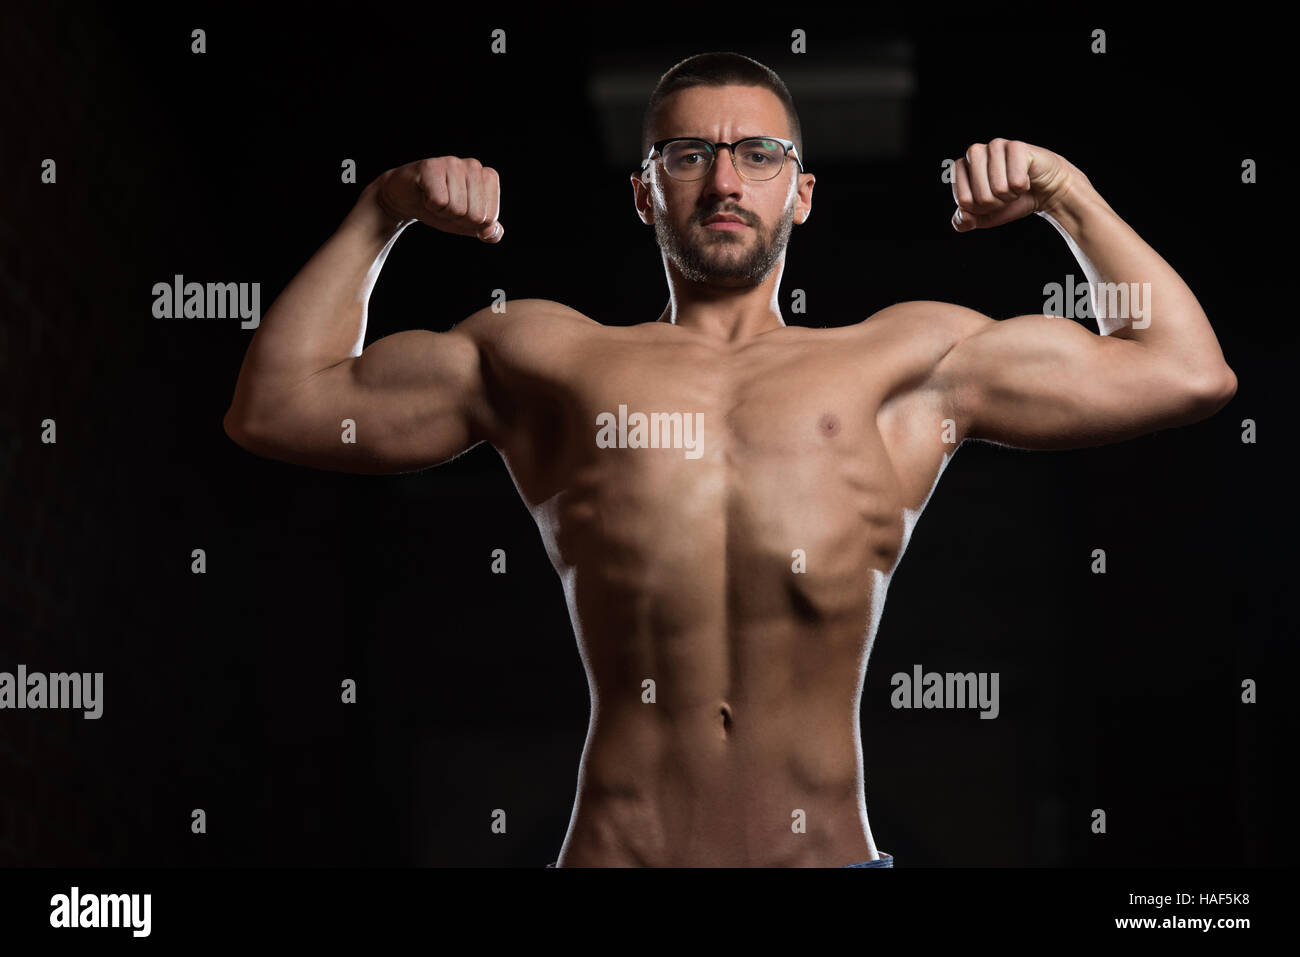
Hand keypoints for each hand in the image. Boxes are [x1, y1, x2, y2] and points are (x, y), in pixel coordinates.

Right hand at [375, 156, 502, 241]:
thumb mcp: (468, 223)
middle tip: (445, 206)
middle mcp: (474, 165)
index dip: (472, 223)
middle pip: (476, 215)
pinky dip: (430, 206)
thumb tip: (492, 233)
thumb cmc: (441, 209)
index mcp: (489, 177)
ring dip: (442, 212)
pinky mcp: (431, 166)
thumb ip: (489, 232)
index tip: (460, 210)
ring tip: (434, 199)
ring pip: (458, 209)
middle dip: (457, 219)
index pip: (490, 218)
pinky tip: (425, 194)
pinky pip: (439, 201)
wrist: (406, 199)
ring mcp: (453, 163)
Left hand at [950, 139, 1080, 231]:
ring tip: (1015, 186)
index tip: (990, 200)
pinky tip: (1026, 178)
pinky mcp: (1015, 146)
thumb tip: (963, 219)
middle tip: (1005, 193)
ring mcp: (994, 146)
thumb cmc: (1011, 201)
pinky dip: (1023, 187)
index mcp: (960, 168)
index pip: (963, 200)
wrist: (1043, 191)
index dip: (980, 209)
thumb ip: (965, 221)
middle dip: (996, 204)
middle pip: (980, 197)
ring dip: (1010, 195)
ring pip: (998, 189)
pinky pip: (1015, 181)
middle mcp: (974, 153)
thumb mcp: (984, 217)